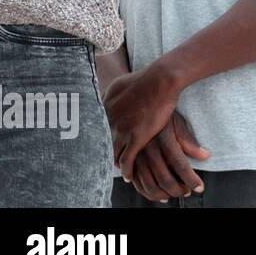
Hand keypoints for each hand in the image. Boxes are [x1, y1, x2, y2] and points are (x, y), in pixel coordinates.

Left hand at [104, 62, 181, 181]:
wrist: (160, 80)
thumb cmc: (145, 78)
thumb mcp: (119, 83)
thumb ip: (109, 94)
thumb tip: (103, 97)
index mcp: (104, 109)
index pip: (95, 130)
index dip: (97, 140)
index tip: (98, 146)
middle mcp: (109, 121)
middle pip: (100, 145)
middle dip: (102, 155)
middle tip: (104, 162)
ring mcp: (122, 130)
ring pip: (112, 155)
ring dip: (114, 165)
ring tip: (117, 170)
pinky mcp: (137, 137)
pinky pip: (127, 160)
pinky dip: (126, 171)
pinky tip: (128, 177)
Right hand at [130, 112, 211, 202]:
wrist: (137, 105)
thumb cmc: (161, 115)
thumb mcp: (178, 123)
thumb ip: (189, 142)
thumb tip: (205, 156)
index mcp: (164, 141)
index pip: (181, 166)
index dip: (191, 180)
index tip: (200, 188)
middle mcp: (148, 150)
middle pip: (165, 179)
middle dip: (179, 190)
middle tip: (188, 192)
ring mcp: (136, 157)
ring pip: (150, 184)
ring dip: (164, 194)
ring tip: (175, 195)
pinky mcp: (128, 161)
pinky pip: (137, 183)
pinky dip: (148, 193)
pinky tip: (159, 195)